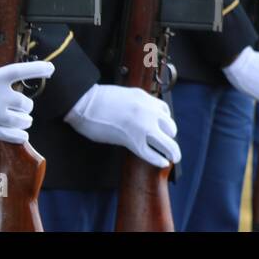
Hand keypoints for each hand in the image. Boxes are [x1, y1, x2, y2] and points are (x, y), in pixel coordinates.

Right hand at [0, 60, 53, 143]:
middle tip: (19, 105)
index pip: (23, 72)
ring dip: (23, 120)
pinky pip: (9, 136)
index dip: (39, 70)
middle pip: (25, 103)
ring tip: (21, 119)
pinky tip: (22, 136)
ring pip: (22, 121)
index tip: (50, 69)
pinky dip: (18, 136)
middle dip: (24, 105)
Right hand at [64, 84, 180, 167]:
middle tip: (168, 144)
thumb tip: (141, 117)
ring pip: (167, 143)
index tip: (163, 129)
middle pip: (171, 127)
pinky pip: (152, 154)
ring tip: (173, 157)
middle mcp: (148, 111)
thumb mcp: (125, 95)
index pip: (165, 110)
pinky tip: (162, 162)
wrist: (86, 103)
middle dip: (170, 137)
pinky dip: (159, 160)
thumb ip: (136, 104)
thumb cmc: (98, 99)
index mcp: (145, 98)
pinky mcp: (133, 141)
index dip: (165, 122)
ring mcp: (142, 127)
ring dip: (172, 151)